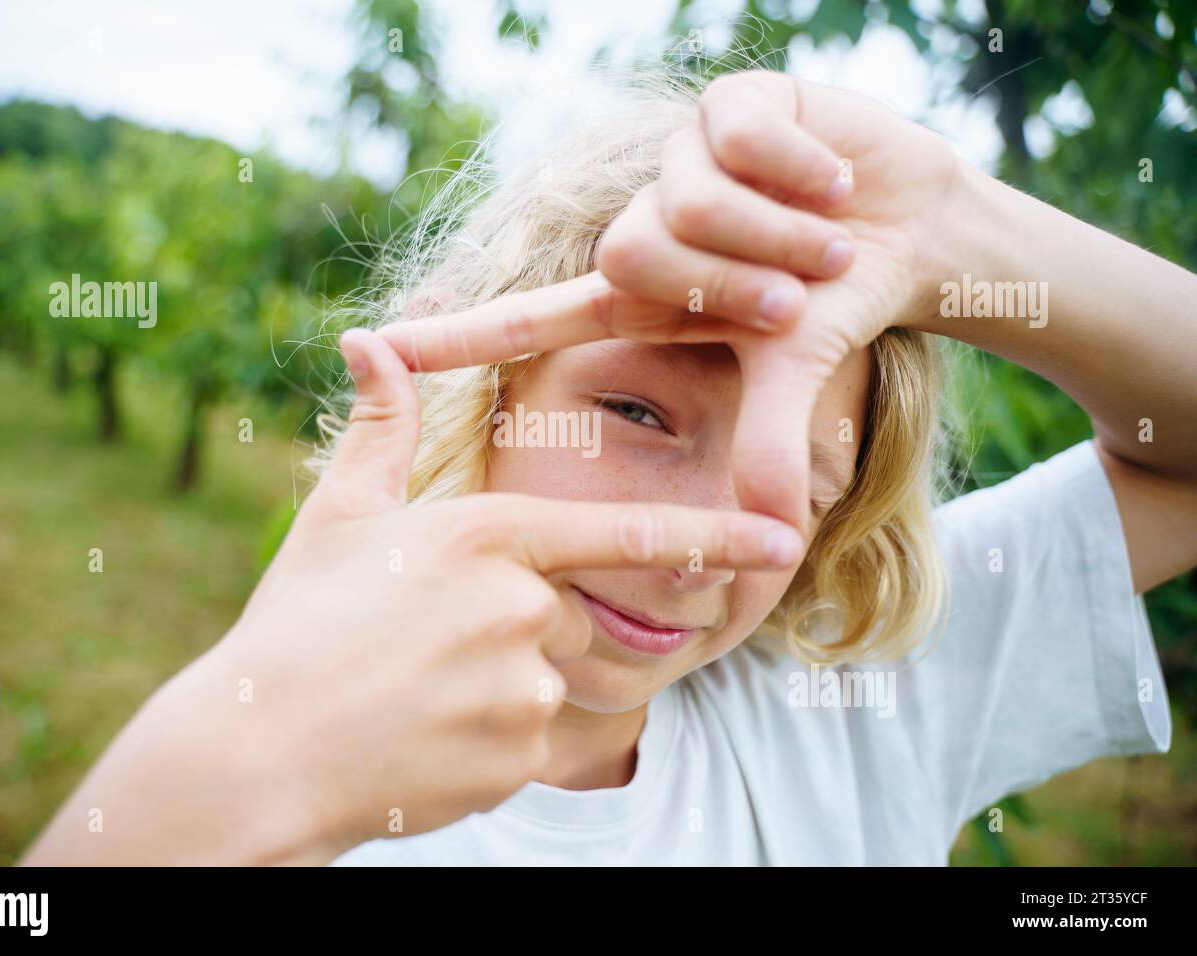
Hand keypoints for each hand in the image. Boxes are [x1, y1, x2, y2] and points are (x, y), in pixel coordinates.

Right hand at [22, 329, 801, 865]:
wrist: (254, 754)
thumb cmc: (294, 625)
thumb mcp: (337, 516)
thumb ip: (378, 428)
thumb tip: (366, 339)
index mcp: (487, 536)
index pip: (626, 533)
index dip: (716, 538)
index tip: (785, 540)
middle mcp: (521, 607)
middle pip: (577, 617)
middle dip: (527, 632)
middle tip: (432, 651)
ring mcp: (524, 687)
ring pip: (557, 684)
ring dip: (508, 690)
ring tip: (420, 695)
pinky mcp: (517, 759)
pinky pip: (539, 746)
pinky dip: (496, 744)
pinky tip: (426, 740)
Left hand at [382, 69, 962, 531]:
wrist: (912, 227)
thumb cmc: (838, 305)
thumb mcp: (794, 376)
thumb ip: (769, 447)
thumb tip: (773, 539)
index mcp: (640, 298)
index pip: (529, 320)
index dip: (455, 338)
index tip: (373, 349)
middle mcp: (646, 227)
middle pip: (637, 252)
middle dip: (734, 283)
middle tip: (800, 292)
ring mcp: (679, 161)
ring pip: (693, 199)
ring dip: (783, 234)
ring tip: (830, 236)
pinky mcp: (725, 103)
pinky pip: (742, 135)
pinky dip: (806, 169)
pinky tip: (833, 180)